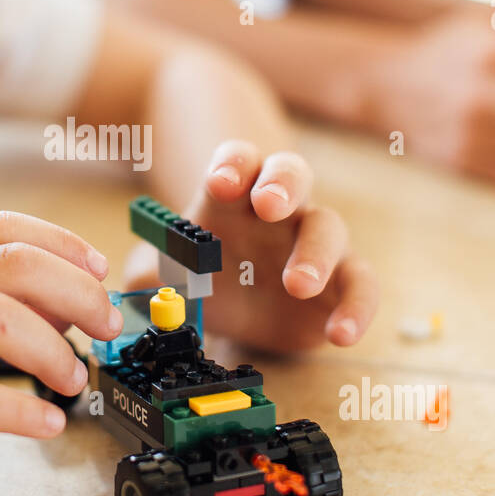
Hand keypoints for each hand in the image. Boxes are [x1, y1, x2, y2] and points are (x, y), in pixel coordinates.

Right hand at [0, 211, 121, 495]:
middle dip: (76, 292)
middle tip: (104, 328)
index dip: (61, 241)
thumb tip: (71, 302)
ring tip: (74, 380)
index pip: (1, 228)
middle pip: (12, 266)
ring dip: (53, 349)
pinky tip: (45, 424)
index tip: (99, 270)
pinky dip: (20, 411)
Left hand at [128, 141, 377, 353]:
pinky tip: (341, 334)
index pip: (238, 161)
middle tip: (268, 204)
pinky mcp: (342, 281)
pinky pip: (360, 284)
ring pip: (329, 227)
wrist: (243, 305)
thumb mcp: (170, 276)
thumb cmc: (205, 275)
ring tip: (297, 284)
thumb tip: (134, 285)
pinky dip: (357, 307)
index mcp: (233, 197)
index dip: (231, 164)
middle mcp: (279, 211)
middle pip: (290, 175)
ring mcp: (314, 242)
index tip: (218, 182)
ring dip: (316, 252)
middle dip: (280, 184)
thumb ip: (149, 277)